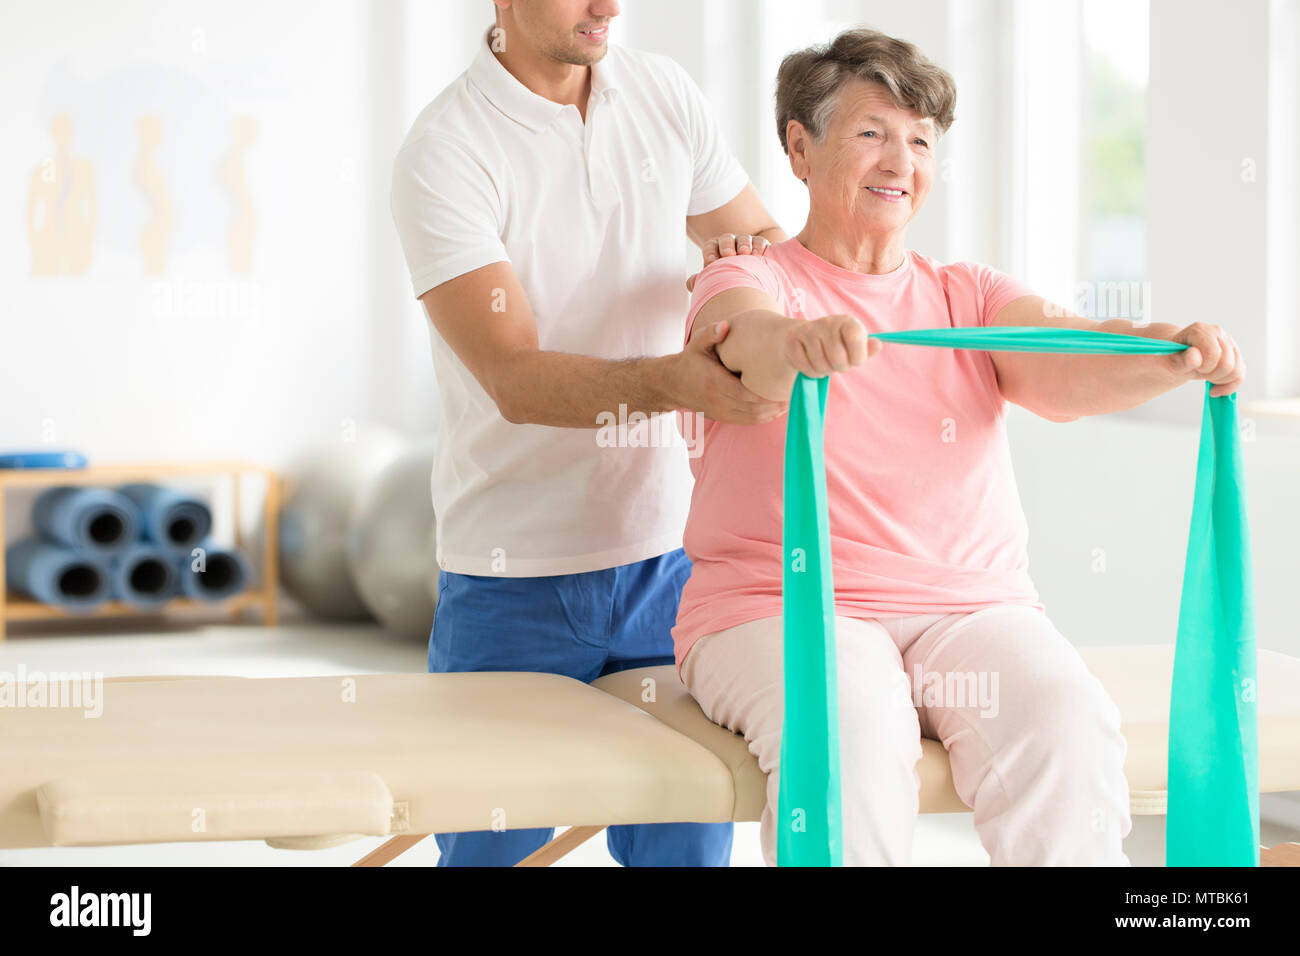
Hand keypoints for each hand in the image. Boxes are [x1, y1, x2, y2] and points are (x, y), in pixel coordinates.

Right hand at [673, 319, 788, 423]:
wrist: (673, 384)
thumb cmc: (690, 361)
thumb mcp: (696, 344)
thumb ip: (710, 333)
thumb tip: (725, 325)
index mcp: (714, 382)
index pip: (745, 393)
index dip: (767, 394)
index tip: (784, 386)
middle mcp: (717, 401)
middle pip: (753, 409)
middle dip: (775, 404)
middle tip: (794, 394)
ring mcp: (720, 412)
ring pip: (753, 418)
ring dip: (773, 413)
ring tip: (790, 401)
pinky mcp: (723, 418)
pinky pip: (747, 422)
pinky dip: (764, 417)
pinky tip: (777, 409)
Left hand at [686, 234, 771, 291]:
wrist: (748, 279)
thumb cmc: (727, 279)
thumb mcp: (714, 279)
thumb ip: (702, 280)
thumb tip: (691, 283)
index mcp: (715, 250)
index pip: (710, 246)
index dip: (710, 252)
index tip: (711, 262)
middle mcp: (730, 244)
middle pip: (726, 239)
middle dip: (726, 245)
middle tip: (728, 254)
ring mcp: (745, 243)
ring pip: (744, 239)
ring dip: (744, 244)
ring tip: (745, 253)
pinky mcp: (760, 246)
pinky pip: (760, 242)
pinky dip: (759, 246)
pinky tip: (758, 254)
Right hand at [783, 314, 880, 376]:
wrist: (801, 336)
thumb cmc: (834, 344)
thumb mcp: (852, 345)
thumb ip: (866, 348)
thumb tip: (878, 345)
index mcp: (846, 321)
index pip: (856, 340)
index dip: (857, 357)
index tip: (855, 360)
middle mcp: (827, 322)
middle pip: (838, 358)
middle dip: (839, 368)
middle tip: (837, 364)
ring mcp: (808, 330)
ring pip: (820, 364)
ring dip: (824, 371)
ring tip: (824, 363)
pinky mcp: (792, 339)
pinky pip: (805, 366)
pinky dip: (810, 371)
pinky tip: (811, 364)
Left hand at [1169, 322, 1245, 396]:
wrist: (1177, 357)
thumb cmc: (1173, 358)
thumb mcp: (1172, 362)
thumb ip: (1183, 360)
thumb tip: (1195, 358)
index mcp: (1199, 331)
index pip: (1214, 354)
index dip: (1204, 368)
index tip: (1194, 369)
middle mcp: (1217, 332)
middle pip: (1227, 364)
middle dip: (1212, 376)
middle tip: (1199, 373)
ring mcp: (1228, 342)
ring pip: (1237, 370)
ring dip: (1220, 380)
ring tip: (1206, 377)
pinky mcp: (1235, 353)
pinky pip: (1240, 375)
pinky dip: (1229, 386)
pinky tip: (1215, 388)